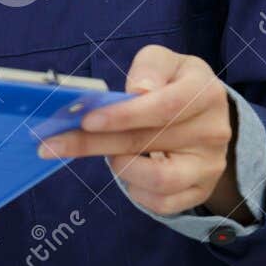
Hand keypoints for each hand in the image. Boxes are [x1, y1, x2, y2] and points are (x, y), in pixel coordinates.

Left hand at [38, 44, 247, 220]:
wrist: (206, 115)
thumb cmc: (174, 83)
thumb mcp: (164, 62)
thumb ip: (149, 68)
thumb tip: (137, 90)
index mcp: (205, 94)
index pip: (162, 107)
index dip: (122, 115)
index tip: (85, 119)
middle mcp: (212, 132)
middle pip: (146, 142)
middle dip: (93, 143)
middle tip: (53, 143)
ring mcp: (208, 166)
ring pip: (159, 180)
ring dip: (119, 167)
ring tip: (105, 152)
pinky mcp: (200, 191)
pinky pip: (163, 204)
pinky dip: (135, 190)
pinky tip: (124, 170)